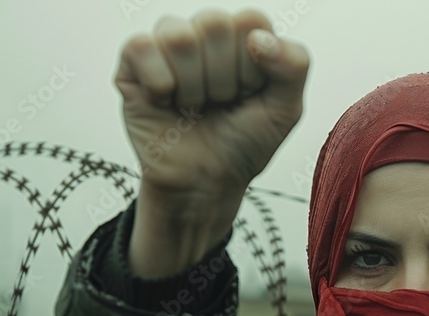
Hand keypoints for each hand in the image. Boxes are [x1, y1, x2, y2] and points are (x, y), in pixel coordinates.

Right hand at [114, 9, 309, 275]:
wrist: (206, 183)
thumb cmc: (244, 143)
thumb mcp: (285, 110)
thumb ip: (294, 65)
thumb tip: (259, 38)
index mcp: (243, 36)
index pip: (251, 20)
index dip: (253, 66)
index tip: (250, 94)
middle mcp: (204, 32)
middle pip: (214, 23)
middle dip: (224, 79)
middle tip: (220, 104)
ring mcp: (167, 44)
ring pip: (179, 36)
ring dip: (194, 86)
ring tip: (195, 106)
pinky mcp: (133, 62)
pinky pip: (142, 46)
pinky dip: (161, 84)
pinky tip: (166, 103)